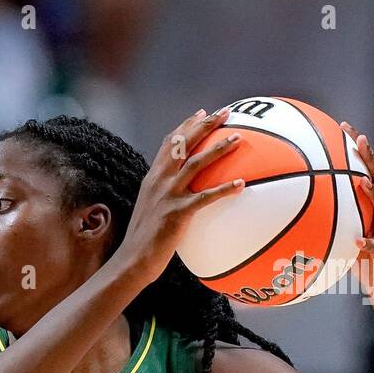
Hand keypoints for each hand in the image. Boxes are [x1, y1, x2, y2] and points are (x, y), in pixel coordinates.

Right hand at [113, 107, 245, 283]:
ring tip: (238, 138)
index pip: (170, 144)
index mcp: (153, 178)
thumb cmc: (145, 239)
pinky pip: (204, 198)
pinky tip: (241, 184)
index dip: (187, 126)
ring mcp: (167, 196)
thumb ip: (165, 194)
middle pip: (183, 144)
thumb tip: (185, 191)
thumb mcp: (152, 209)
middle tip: (225, 113)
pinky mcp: (176, 213)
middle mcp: (159, 181)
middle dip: (204, 125)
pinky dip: (223, 190)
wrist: (132, 259)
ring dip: (218, 149)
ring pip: (195, 164)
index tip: (203, 113)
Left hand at [340, 121, 373, 304]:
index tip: (344, 126)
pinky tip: (357, 240)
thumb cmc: (357, 258)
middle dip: (371, 157)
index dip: (358, 148)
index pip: (367, 169)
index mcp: (371, 206)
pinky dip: (368, 242)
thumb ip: (323, 219)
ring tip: (361, 183)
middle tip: (359, 139)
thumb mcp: (339, 234)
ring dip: (373, 194)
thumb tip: (288, 208)